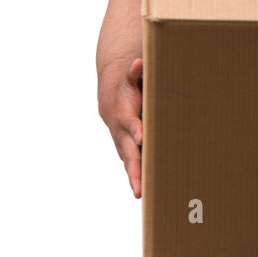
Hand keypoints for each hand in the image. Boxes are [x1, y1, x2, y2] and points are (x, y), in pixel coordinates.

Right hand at [99, 57, 143, 197]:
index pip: (129, 123)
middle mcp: (120, 133)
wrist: (111, 96)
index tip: (141, 138)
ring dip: (134, 178)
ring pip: (128, 163)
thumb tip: (139, 62)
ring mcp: (122, 143)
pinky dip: (137, 177)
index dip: (134, 130)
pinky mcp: (126, 150)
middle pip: (128, 151)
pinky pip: (132, 165)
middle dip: (133, 167)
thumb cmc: (126, 87)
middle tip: (138, 184)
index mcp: (123, 114)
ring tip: (140, 194)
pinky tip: (146, 190)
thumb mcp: (130, 77)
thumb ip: (135, 72)